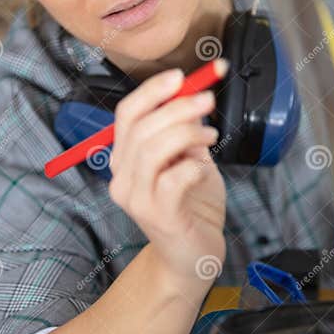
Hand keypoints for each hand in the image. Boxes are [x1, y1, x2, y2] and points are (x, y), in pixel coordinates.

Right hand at [108, 66, 226, 283]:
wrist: (193, 256)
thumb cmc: (191, 206)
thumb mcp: (189, 159)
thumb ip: (186, 132)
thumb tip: (195, 98)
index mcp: (125, 158)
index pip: (127, 114)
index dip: (152, 90)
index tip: (180, 76)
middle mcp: (122, 177)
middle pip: (140, 128)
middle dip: (177, 107)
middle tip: (208, 100)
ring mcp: (137, 198)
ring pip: (152, 150)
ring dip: (187, 133)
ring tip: (211, 136)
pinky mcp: (158, 216)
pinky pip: (172, 179)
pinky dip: (193, 166)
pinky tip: (204, 169)